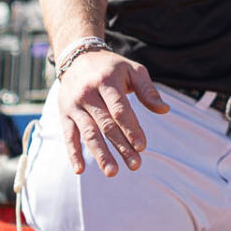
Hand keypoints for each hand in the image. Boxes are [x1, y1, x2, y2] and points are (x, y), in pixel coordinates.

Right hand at [56, 49, 168, 176]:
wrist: (77, 58)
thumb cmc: (111, 67)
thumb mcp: (132, 70)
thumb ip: (148, 90)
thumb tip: (165, 110)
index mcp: (107, 81)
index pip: (120, 109)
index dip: (131, 129)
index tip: (142, 147)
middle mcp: (88, 93)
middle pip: (106, 124)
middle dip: (121, 146)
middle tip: (135, 165)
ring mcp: (75, 105)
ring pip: (88, 133)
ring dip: (100, 154)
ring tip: (112, 172)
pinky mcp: (65, 114)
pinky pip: (68, 136)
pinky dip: (73, 153)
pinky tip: (80, 170)